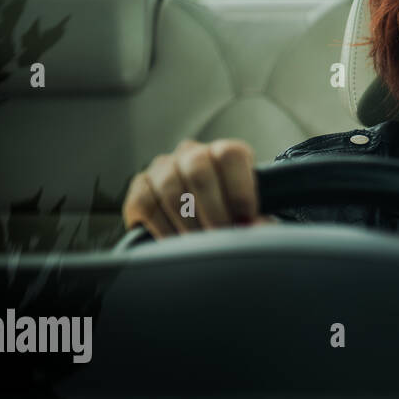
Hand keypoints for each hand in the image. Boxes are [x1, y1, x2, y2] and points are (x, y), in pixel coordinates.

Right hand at [122, 138, 272, 238]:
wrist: (202, 222)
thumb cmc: (229, 216)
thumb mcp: (248, 214)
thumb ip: (256, 219)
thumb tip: (258, 229)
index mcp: (224, 153)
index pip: (231, 155)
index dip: (240, 190)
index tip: (245, 220)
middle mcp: (191, 154)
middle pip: (199, 170)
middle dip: (213, 210)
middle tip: (220, 235)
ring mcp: (162, 168)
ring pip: (171, 189)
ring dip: (188, 222)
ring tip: (200, 244)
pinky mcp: (140, 187)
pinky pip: (147, 205)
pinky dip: (163, 228)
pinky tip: (175, 243)